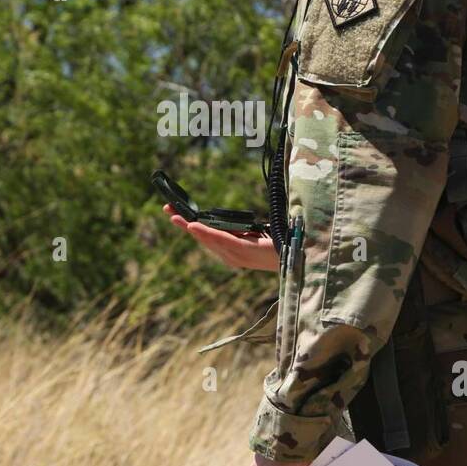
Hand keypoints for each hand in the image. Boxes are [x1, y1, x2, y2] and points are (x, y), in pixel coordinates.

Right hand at [162, 204, 278, 271]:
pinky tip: (194, 226)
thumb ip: (242, 229)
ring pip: (208, 238)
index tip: (175, 214)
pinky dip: (207, 232)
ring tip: (175, 216)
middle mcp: (231, 256)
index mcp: (232, 252)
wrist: (298, 256)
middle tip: (167, 209)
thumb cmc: (281, 243)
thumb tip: (234, 220)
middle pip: (203, 237)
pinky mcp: (244, 251)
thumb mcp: (257, 233)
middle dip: (184, 223)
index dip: (190, 225)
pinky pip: (222, 239)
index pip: (207, 236)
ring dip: (190, 226)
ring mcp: (236, 256)